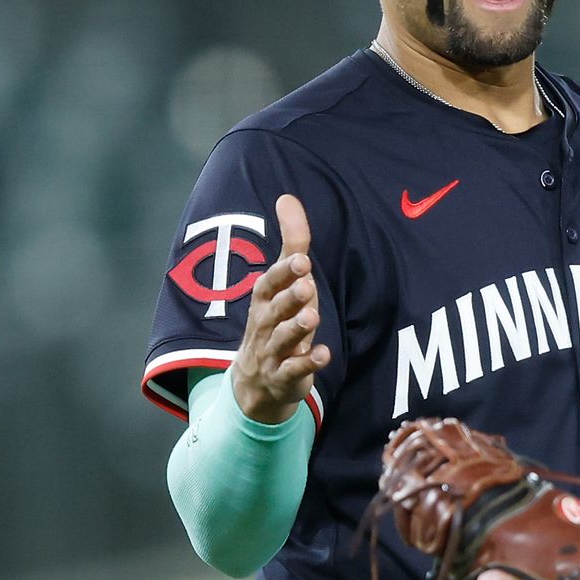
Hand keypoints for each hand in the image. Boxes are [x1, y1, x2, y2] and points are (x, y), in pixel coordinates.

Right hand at [230, 194, 331, 423]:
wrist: (256, 381)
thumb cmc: (277, 319)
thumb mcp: (284, 282)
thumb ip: (291, 242)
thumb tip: (287, 198)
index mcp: (264, 299)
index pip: (270, 282)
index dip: (284, 273)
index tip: (301, 260)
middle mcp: (265, 323)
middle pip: (275, 309)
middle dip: (289, 297)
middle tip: (307, 285)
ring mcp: (273, 352)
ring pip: (283, 339)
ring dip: (296, 327)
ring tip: (312, 315)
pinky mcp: (284, 376)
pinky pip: (294, 370)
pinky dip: (307, 363)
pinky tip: (323, 354)